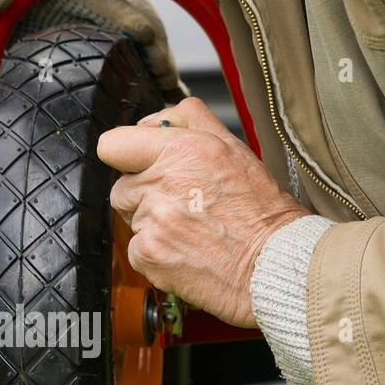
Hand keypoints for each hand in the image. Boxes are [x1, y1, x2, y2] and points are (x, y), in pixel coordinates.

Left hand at [0, 0, 179, 92]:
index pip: (115, 4)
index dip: (139, 26)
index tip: (150, 50)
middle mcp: (88, 17)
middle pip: (142, 28)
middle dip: (160, 53)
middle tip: (166, 85)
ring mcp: (90, 47)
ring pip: (140, 56)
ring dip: (159, 78)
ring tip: (167, 106)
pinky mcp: (86, 76)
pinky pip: (124, 82)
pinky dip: (144, 96)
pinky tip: (153, 118)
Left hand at [98, 98, 308, 327]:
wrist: (272, 264)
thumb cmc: (260, 210)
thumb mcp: (233, 148)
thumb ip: (189, 121)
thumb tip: (151, 121)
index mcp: (182, 150)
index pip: (113, 145)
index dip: (125, 156)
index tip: (138, 165)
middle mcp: (163, 182)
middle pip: (121, 186)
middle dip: (144, 195)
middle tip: (183, 205)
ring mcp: (153, 220)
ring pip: (130, 219)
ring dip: (152, 224)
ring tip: (190, 229)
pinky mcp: (148, 254)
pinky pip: (136, 249)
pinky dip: (155, 254)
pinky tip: (186, 252)